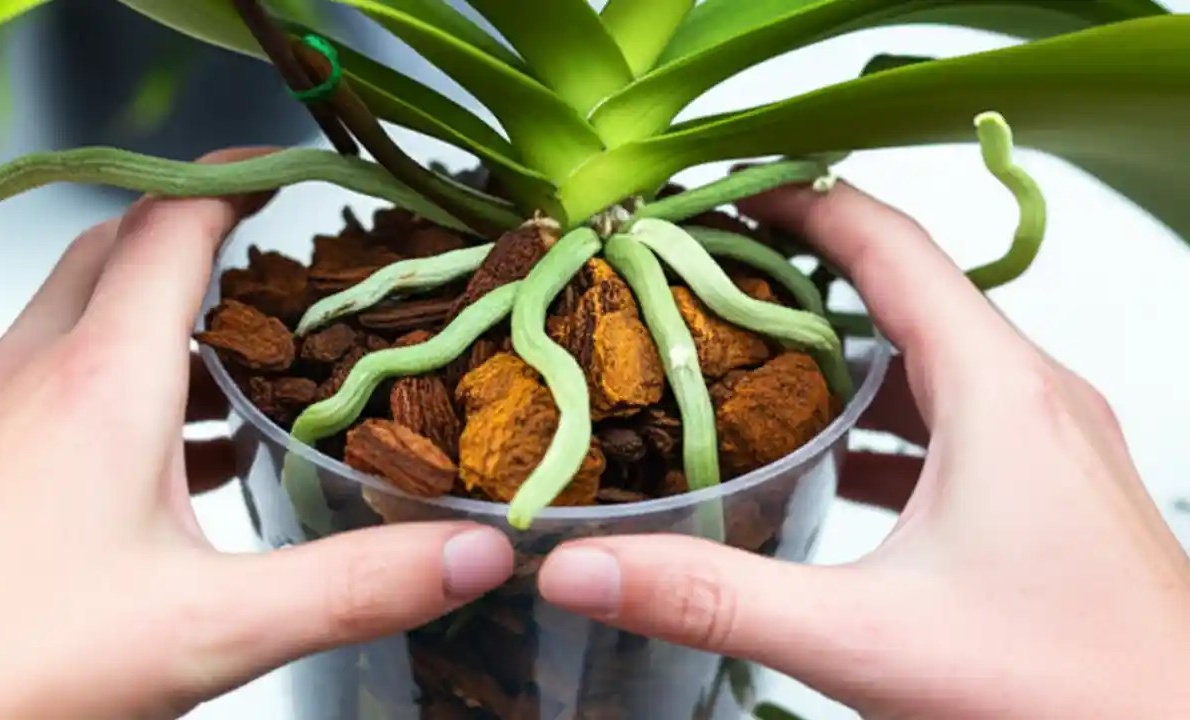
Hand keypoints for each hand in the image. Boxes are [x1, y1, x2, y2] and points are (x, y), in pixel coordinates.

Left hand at [0, 149, 513, 718]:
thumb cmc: (5, 671)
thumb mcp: (209, 632)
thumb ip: (354, 587)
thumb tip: (471, 552)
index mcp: (99, 380)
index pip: (173, 221)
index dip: (240, 178)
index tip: (296, 170)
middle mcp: (26, 370)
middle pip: (121, 251)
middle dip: (199, 241)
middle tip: (274, 267)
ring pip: (70, 310)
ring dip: (150, 317)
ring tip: (227, 370)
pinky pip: (30, 371)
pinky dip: (96, 375)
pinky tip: (137, 454)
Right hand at [538, 182, 1189, 717]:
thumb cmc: (1065, 693)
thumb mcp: (865, 641)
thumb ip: (714, 598)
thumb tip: (584, 568)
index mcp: (998, 392)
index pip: (890, 244)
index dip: (800, 201)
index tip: (718, 195)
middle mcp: (1032, 396)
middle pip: (906, 289)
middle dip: (803, 273)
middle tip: (705, 277)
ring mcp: (1047, 444)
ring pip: (930, 358)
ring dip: (841, 348)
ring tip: (747, 356)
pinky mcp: (1048, 492)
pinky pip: (952, 419)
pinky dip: (881, 416)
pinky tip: (826, 460)